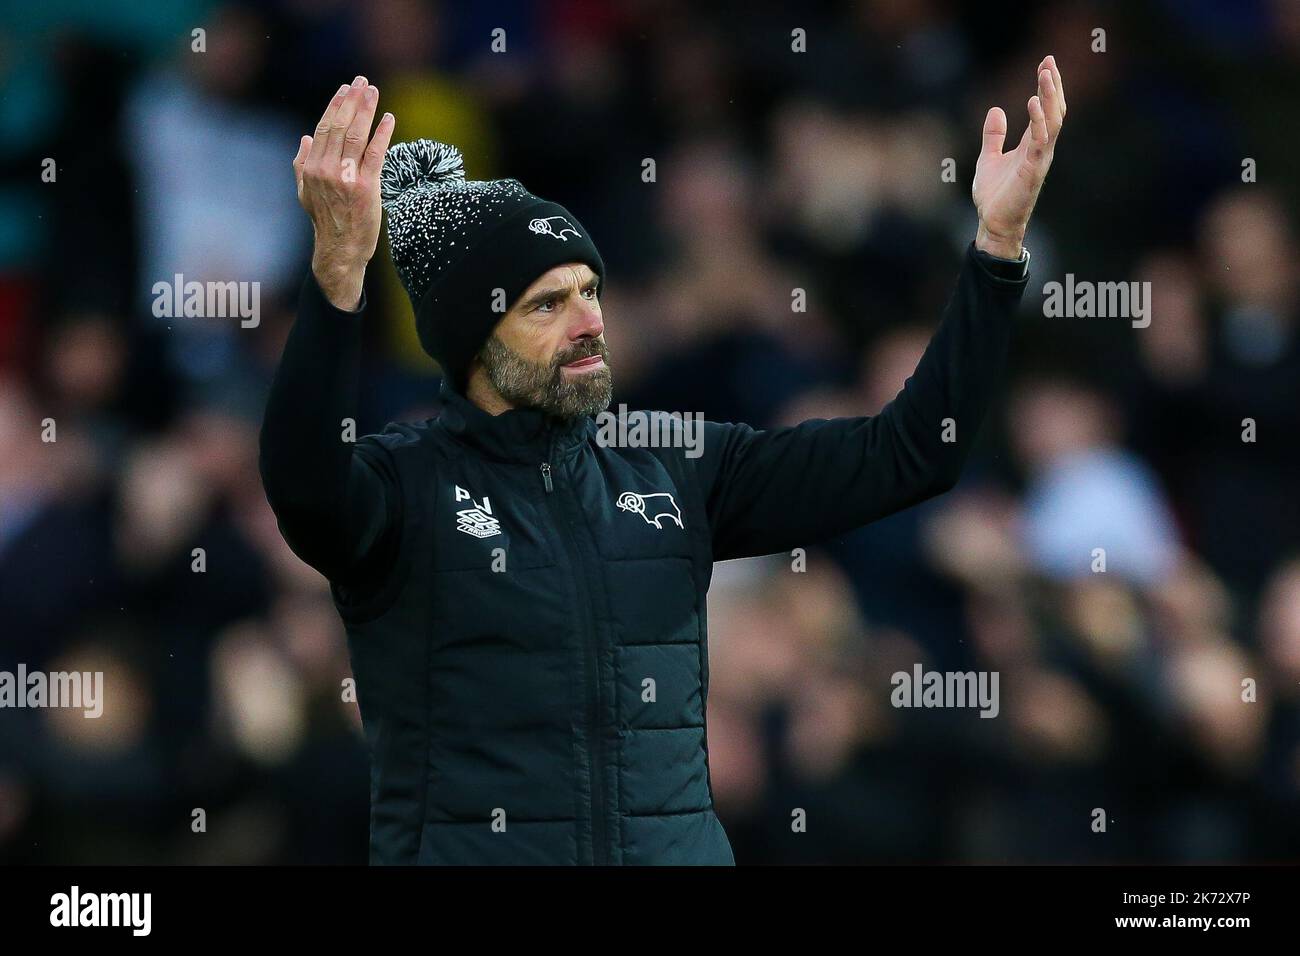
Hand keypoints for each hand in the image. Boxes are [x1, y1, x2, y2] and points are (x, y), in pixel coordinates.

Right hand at [293, 76, 394, 310]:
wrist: (340, 250)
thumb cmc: (326, 221)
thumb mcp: (305, 192)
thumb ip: (301, 164)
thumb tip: (305, 138)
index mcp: (312, 167)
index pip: (324, 128)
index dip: (336, 105)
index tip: (346, 89)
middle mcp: (326, 170)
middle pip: (340, 126)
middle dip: (352, 100)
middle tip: (363, 82)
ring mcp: (347, 178)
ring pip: (357, 135)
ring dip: (366, 110)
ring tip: (374, 92)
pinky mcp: (367, 188)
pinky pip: (375, 155)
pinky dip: (382, 134)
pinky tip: (389, 119)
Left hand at [972, 55, 1066, 259]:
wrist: (993, 223)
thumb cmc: (995, 195)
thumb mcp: (989, 157)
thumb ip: (994, 135)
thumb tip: (996, 110)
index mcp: (1032, 144)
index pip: (1045, 110)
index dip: (1047, 87)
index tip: (1045, 63)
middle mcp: (1041, 148)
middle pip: (1054, 110)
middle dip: (1053, 85)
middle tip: (1049, 61)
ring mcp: (1039, 158)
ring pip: (1052, 121)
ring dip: (1050, 97)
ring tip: (1045, 75)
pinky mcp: (1033, 169)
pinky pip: (1041, 141)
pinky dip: (1039, 121)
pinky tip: (1034, 103)